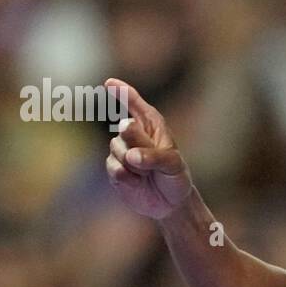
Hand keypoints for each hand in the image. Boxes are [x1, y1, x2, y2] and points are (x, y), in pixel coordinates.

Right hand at [103, 78, 192, 219]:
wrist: (169, 203)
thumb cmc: (175, 177)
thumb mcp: (172, 164)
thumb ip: (153, 155)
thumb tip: (130, 154)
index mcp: (151, 126)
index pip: (135, 104)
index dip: (123, 93)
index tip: (110, 83)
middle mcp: (134, 134)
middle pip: (126, 129)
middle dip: (136, 142)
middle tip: (148, 159)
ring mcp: (122, 150)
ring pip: (117, 149)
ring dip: (134, 165)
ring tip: (147, 174)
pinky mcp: (114, 168)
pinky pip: (114, 167)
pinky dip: (127, 177)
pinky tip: (137, 182)